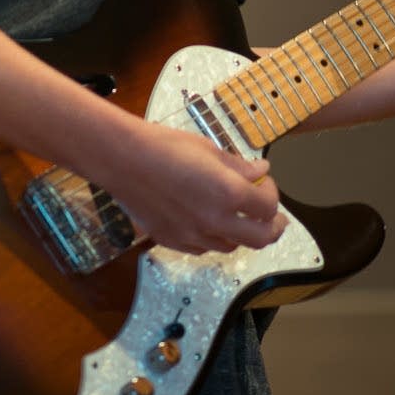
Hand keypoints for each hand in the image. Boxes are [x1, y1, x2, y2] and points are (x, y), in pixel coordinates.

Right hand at [94, 121, 287, 255]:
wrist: (120, 158)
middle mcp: (215, 221)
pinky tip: (205, 222)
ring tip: (235, 216)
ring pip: (231, 246)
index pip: (269, 206)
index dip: (271, 192)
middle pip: (261, 239)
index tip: (263, 181)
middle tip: (274, 219)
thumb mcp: (207, 149)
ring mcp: (193, 235)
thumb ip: (238, 166)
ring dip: (240, 233)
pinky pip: (203, 248)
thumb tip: (260, 171)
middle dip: (273, 228)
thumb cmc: (162, 145)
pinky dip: (212, 238)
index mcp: (229, 193)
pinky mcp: (172, 241)